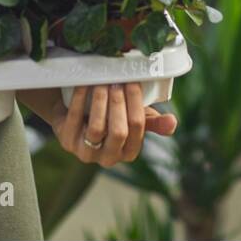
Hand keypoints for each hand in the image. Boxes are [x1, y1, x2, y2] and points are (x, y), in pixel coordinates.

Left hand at [51, 83, 177, 166]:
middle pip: (118, 131)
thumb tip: (173, 123)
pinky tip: (86, 84)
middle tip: (117, 82)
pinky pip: (75, 119)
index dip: (136, 104)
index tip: (133, 83)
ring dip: (101, 102)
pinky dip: (81, 99)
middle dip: (118, 104)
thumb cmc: (110, 117)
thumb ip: (153, 122)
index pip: (137, 129)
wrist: (74, 115)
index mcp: (129, 152)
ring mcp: (86, 152)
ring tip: (103, 83)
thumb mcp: (132, 119)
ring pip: (97, 129)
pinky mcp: (66, 142)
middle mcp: (108, 158)